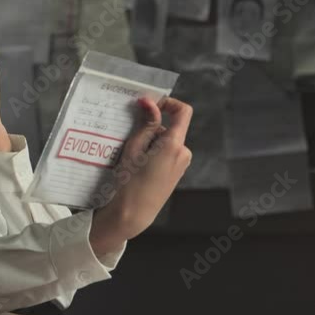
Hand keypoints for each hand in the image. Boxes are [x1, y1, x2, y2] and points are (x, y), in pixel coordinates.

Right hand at [89, 96, 192, 254]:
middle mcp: (183, 153)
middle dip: (151, 129)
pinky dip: (154, 153)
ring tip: (133, 157)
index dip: (168, 102)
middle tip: (131, 141)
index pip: (183, 111)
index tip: (151, 104)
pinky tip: (139, 167)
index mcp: (174, 144)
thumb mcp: (134, 147)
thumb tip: (150, 102)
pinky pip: (167, 154)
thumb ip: (146, 123)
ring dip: (151, 143)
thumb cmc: (131, 181)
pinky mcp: (176, 173)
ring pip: (166, 142)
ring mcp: (182, 164)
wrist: (134, 213)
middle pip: (170, 129)